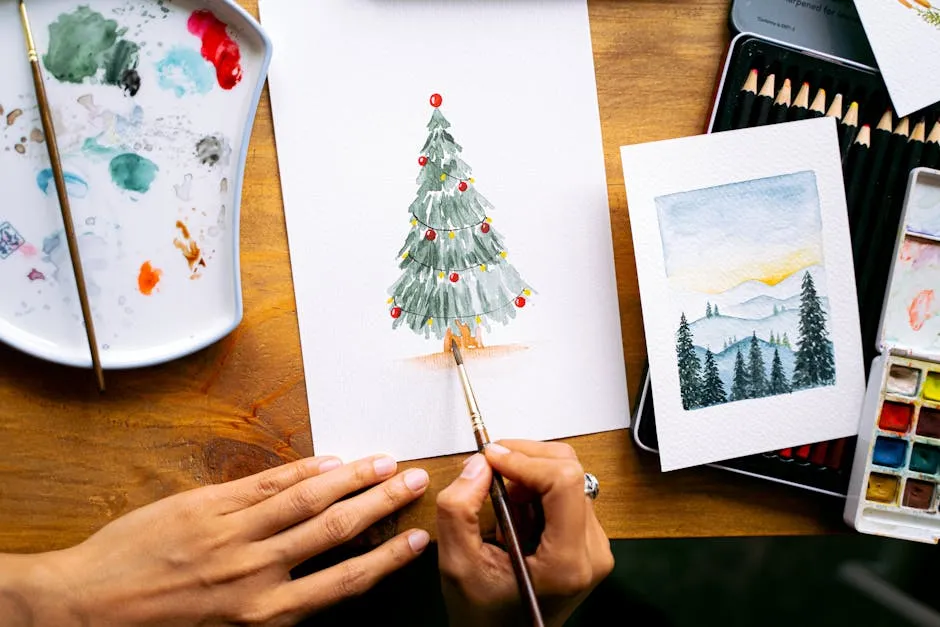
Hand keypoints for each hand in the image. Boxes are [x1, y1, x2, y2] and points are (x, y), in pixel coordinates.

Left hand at [3, 454, 429, 625]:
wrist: (84, 610)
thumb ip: (277, 604)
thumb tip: (322, 576)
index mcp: (263, 613)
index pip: (344, 580)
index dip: (387, 557)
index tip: (416, 538)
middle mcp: (255, 571)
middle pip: (335, 529)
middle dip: (381, 501)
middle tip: (413, 480)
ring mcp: (231, 533)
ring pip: (306, 497)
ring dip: (351, 477)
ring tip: (383, 461)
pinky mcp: (206, 506)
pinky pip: (266, 483)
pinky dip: (302, 470)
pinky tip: (328, 461)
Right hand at [436, 440, 613, 626]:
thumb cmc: (485, 617)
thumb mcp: (456, 565)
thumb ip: (459, 509)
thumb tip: (478, 464)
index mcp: (566, 563)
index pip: (564, 482)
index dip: (525, 459)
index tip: (492, 457)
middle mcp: (591, 552)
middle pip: (570, 472)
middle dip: (525, 460)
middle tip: (489, 470)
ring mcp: (594, 545)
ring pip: (568, 478)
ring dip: (529, 477)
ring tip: (500, 504)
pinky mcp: (588, 539)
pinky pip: (566, 494)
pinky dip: (536, 490)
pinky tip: (514, 513)